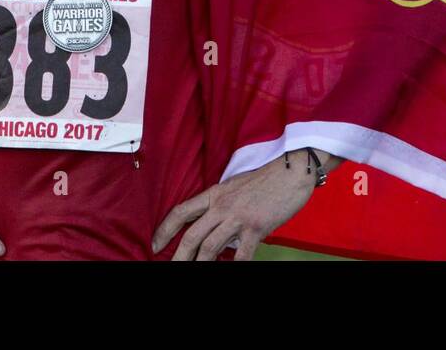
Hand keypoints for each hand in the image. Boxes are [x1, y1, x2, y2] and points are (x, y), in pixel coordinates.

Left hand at [152, 149, 320, 260]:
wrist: (291, 171)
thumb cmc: (265, 180)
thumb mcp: (235, 188)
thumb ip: (222, 206)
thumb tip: (213, 229)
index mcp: (215, 194)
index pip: (181, 211)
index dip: (165, 229)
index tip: (155, 244)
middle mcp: (222, 206)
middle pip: (192, 235)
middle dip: (178, 256)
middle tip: (171, 266)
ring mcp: (239, 217)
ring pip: (210, 248)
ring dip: (201, 265)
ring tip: (196, 273)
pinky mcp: (256, 227)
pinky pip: (241, 255)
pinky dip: (235, 266)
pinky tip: (231, 269)